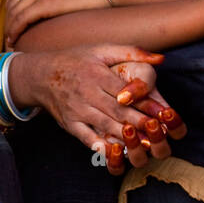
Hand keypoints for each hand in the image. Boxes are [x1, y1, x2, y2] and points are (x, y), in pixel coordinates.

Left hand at [5, 0, 110, 44]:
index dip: (10, 7)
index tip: (11, 20)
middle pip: (12, 3)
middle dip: (8, 19)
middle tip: (9, 34)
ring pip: (15, 13)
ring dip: (9, 28)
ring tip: (11, 41)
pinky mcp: (45, 4)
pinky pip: (22, 19)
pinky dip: (15, 31)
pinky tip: (15, 40)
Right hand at [14, 45, 179, 172]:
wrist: (39, 75)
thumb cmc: (75, 61)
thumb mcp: (101, 49)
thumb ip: (131, 52)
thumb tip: (160, 59)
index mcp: (96, 74)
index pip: (124, 91)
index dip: (145, 102)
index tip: (164, 112)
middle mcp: (86, 93)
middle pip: (117, 110)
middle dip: (140, 122)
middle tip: (160, 132)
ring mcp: (76, 110)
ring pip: (105, 125)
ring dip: (126, 136)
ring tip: (146, 144)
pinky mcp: (69, 123)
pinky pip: (86, 137)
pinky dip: (100, 146)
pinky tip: (115, 153)